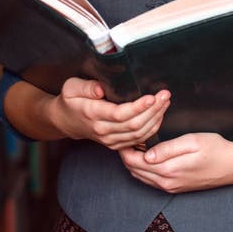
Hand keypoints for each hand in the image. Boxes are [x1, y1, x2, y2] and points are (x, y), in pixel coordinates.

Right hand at [48, 77, 170, 149]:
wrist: (66, 121)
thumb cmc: (71, 100)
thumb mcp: (71, 87)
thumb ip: (86, 87)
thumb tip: (100, 89)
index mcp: (93, 114)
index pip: (120, 114)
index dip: (138, 107)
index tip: (152, 96)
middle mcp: (103, 130)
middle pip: (134, 125)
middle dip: (153, 110)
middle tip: (165, 95)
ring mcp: (111, 140)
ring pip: (139, 134)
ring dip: (156, 118)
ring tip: (166, 102)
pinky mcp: (117, 144)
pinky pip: (139, 139)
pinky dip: (152, 128)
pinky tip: (159, 115)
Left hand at [119, 132, 232, 192]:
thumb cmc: (216, 149)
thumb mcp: (192, 141)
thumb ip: (167, 148)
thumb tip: (146, 155)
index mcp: (168, 170)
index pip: (134, 162)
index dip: (125, 148)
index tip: (124, 133)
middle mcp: (166, 183)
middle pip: (134, 170)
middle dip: (126, 154)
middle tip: (127, 136)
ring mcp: (171, 187)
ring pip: (141, 177)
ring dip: (134, 162)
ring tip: (136, 143)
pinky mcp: (175, 188)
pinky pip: (151, 180)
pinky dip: (144, 168)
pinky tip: (148, 155)